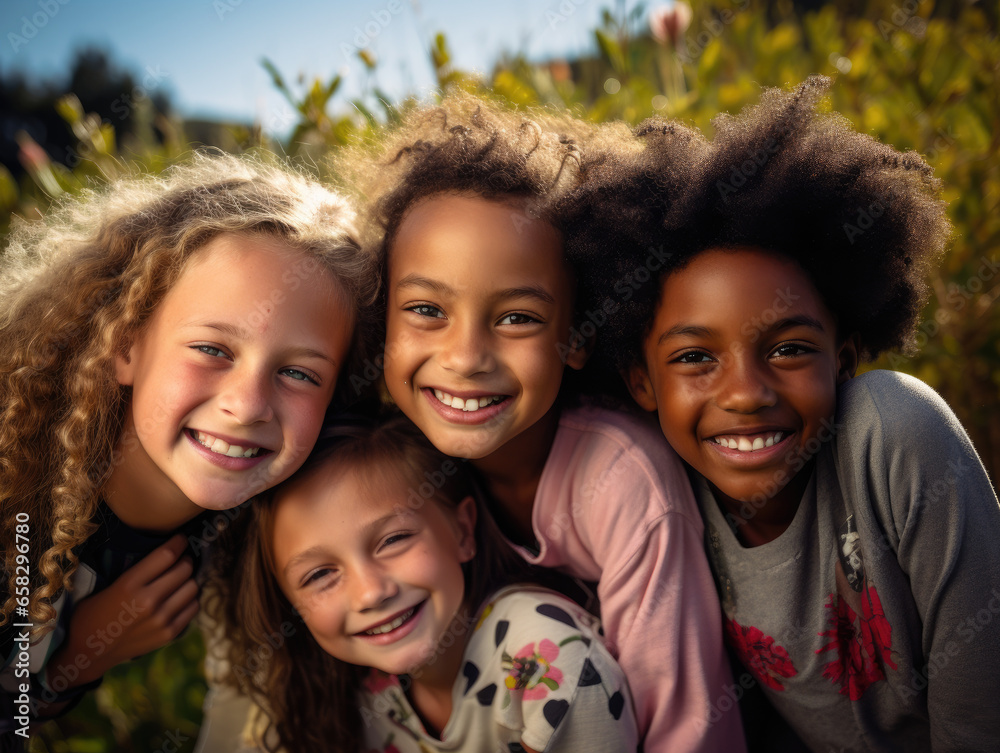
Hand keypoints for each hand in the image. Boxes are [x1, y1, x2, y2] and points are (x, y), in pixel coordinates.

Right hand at [46, 533, 198, 688]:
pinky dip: (190, 599)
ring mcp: (161, 620)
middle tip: (181, 560)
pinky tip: (180, 598)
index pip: (166, 555)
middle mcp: (148, 602)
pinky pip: (193, 607)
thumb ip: (135, 571)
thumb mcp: (107, 586)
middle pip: (184, 569)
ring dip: (189, 580)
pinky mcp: (168, 634)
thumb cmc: (92, 614)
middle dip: (185, 560)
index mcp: (129, 585)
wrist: (88, 652)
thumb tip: (164, 552)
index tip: (181, 539)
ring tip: (181, 579)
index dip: (178, 543)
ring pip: (193, 587)